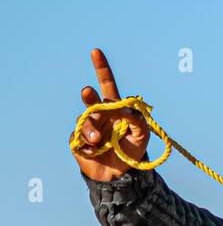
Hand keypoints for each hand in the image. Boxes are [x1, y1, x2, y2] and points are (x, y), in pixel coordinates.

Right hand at [71, 48, 149, 181]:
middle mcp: (99, 114)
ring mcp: (87, 127)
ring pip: (85, 122)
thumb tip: (125, 109)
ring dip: (91, 131)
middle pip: (91, 99)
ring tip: (98, 142)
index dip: (101, 68)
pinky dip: (87, 146)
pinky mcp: (77, 141)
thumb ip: (138, 120)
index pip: (107, 84)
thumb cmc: (132, 150)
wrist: (119, 174)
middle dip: (89, 96)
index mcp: (114, 108)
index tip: (95, 51)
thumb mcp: (142, 135)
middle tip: (88, 92)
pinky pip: (78, 139)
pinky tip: (94, 152)